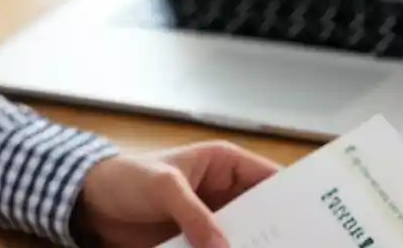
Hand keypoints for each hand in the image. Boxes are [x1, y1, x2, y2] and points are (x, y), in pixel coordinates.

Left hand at [72, 140, 278, 247]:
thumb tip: (223, 246)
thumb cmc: (127, 178)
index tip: (311, 220)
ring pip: (244, 238)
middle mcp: (224, 192)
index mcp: (225, 164)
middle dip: (276, 233)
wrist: (91, 204)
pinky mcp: (197, 243)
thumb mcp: (163, 187)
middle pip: (263, 215)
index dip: (292, 198)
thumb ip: (193, 215)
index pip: (270, 178)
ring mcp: (212, 220)